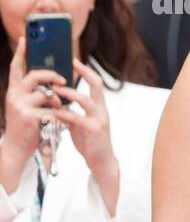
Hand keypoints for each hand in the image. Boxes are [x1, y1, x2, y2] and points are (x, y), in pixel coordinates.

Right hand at [1, 35, 65, 187]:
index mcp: (14, 91)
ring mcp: (19, 106)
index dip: (21, 53)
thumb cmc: (27, 126)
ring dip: (57, 100)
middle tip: (63, 79)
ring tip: (58, 108)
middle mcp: (13, 95)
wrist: (18, 148)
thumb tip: (55, 84)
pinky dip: (58, 114)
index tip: (25, 38)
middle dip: (51, 75)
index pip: (16, 68)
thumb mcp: (28, 107)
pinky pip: (51, 110)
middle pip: (33, 76)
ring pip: (45, 93)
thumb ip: (37, 94)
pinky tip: (58, 120)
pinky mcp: (28, 117)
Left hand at [52, 57, 117, 178]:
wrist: (102, 162)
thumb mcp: (81, 124)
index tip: (75, 60)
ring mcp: (99, 119)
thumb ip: (73, 112)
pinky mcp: (93, 130)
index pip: (96, 83)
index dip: (86, 70)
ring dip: (69, 92)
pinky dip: (64, 113)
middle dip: (83, 72)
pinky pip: (76, 117)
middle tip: (70, 64)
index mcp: (100, 107)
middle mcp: (102, 110)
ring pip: (85, 99)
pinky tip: (55, 112)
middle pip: (97, 84)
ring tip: (55, 89)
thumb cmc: (91, 142)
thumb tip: (59, 103)